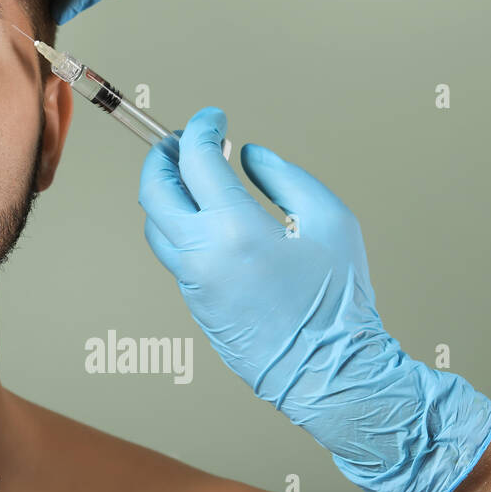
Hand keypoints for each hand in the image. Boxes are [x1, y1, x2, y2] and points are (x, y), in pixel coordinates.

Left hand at [139, 106, 490, 491]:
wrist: (327, 372)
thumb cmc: (337, 304)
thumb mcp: (331, 221)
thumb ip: (285, 177)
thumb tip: (248, 156)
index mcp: (235, 229)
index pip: (195, 159)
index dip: (200, 129)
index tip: (212, 119)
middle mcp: (200, 253)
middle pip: (153, 189)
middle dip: (161, 156)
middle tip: (179, 140)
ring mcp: (190, 280)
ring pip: (155, 223)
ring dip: (166, 191)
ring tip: (192, 175)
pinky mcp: (191, 300)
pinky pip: (171, 250)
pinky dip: (178, 223)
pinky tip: (206, 216)